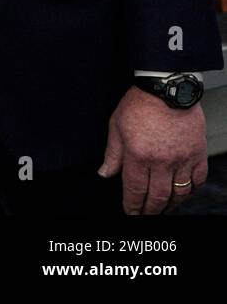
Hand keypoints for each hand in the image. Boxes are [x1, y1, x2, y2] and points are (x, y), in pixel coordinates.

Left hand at [98, 87, 206, 213]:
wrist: (167, 88)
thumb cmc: (140, 104)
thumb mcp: (116, 126)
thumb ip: (112, 153)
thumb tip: (105, 173)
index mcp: (138, 155)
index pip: (134, 190)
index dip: (131, 205)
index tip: (129, 212)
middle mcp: (161, 161)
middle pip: (156, 197)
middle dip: (149, 211)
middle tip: (145, 215)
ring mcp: (182, 159)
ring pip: (178, 193)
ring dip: (170, 205)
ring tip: (163, 209)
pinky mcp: (198, 154)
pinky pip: (197, 181)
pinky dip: (190, 191)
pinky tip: (183, 193)